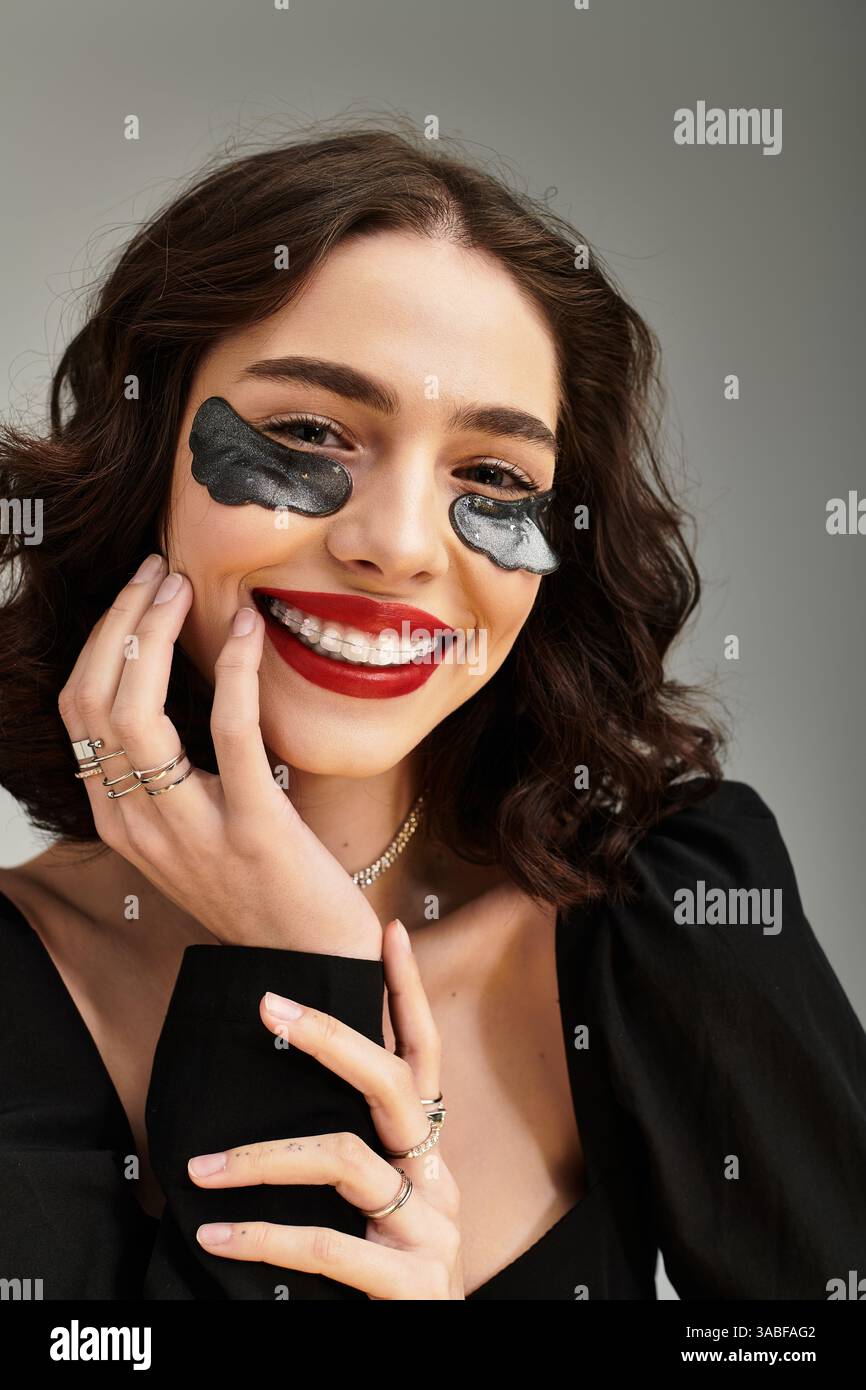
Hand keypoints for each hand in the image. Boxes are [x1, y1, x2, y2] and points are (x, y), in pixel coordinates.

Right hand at [57, 553, 381, 955]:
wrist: (311, 961)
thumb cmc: (260, 888)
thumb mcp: (191, 831)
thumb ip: (168, 774)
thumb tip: (171, 688)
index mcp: (120, 821)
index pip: (78, 712)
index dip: (103, 641)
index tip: (139, 592)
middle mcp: (140, 826)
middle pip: (94, 703)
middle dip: (120, 623)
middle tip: (160, 572)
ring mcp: (191, 829)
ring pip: (136, 714)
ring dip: (156, 633)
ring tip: (186, 587)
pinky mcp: (253, 826)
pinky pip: (229, 732)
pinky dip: (234, 669)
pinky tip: (247, 629)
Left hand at [187, 918, 463, 1299]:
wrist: (440, 1359)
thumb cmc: (396, 1274)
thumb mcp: (387, 1205)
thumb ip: (357, 1154)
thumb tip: (282, 1096)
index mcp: (429, 1151)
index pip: (423, 1056)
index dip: (410, 993)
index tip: (389, 931)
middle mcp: (438, 1176)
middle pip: (390, 1084)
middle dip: (330, 1037)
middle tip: (270, 1004)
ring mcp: (430, 1228)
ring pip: (345, 1160)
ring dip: (264, 1158)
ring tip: (201, 1169)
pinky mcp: (410, 1283)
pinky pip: (325, 1246)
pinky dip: (263, 1236)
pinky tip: (217, 1234)